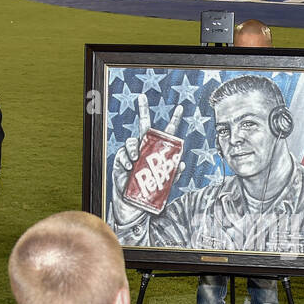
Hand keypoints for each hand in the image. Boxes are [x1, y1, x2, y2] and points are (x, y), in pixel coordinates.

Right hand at [109, 93, 184, 222]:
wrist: (133, 206)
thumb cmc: (150, 194)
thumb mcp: (165, 185)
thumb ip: (174, 175)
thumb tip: (182, 164)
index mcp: (158, 152)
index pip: (167, 134)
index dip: (174, 121)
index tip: (180, 108)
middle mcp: (145, 149)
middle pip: (144, 125)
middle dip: (143, 110)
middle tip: (141, 96)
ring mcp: (132, 153)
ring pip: (132, 141)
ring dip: (134, 148)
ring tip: (136, 160)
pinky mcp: (121, 160)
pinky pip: (124, 153)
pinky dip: (127, 159)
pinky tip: (130, 167)